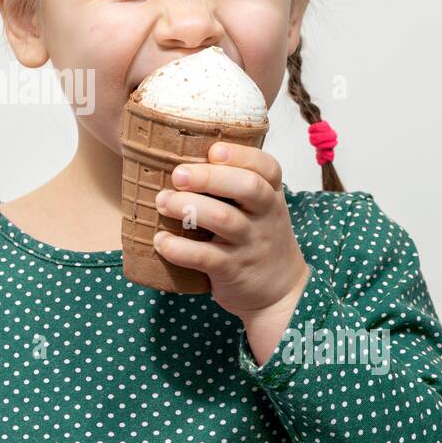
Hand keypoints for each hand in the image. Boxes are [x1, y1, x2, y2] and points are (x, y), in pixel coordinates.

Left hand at [152, 141, 309, 326]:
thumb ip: (235, 184)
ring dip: (187, 207)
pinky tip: (160, 240)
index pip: (267, 167)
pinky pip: (204, 257)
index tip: (213, 151)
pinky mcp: (232, 270)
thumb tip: (181, 157)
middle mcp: (265, 216)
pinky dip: (178, 248)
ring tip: (162, 201)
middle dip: (209, 177)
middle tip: (178, 175)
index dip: (240, 155)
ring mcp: (250, 243)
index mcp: (271, 194)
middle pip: (247, 187)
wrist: (281, 291)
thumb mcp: (261, 208)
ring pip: (223, 219)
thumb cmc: (259, 237)